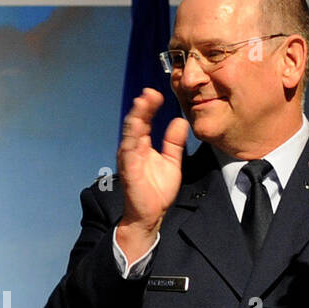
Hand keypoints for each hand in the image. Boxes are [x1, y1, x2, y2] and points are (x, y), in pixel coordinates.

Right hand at [115, 88, 189, 261]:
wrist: (150, 214)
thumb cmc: (157, 190)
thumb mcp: (172, 161)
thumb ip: (174, 142)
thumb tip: (179, 121)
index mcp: (143, 146)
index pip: (145, 121)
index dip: (149, 107)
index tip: (157, 94)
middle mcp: (133, 149)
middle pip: (135, 123)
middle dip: (141, 107)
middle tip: (149, 92)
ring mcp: (129, 159)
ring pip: (130, 134)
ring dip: (135, 117)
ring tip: (142, 102)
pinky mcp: (129, 170)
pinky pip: (129, 151)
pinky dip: (132, 138)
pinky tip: (137, 126)